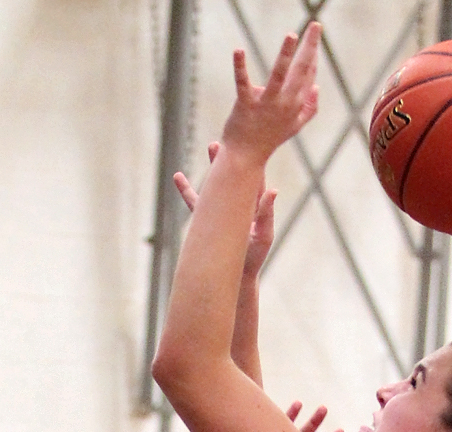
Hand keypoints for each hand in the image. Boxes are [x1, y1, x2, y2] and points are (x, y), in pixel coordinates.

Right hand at [174, 144, 277, 283]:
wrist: (239, 275)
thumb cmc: (255, 257)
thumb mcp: (264, 236)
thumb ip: (266, 213)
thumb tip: (273, 189)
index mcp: (253, 205)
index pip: (254, 177)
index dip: (252, 160)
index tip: (249, 142)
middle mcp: (238, 204)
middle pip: (234, 173)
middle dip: (230, 155)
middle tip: (228, 136)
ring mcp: (222, 210)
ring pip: (216, 182)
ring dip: (213, 165)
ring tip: (210, 145)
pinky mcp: (209, 220)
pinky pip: (195, 202)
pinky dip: (186, 190)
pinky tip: (177, 176)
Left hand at [221, 25, 319, 163]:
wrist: (246, 157)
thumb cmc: (269, 139)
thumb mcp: (294, 126)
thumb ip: (309, 108)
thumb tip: (317, 87)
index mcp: (296, 105)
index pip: (308, 76)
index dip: (312, 55)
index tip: (314, 35)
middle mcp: (285, 104)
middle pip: (301, 72)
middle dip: (310, 47)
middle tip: (315, 25)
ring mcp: (266, 105)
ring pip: (279, 76)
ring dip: (286, 55)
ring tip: (291, 35)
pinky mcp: (246, 105)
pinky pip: (243, 83)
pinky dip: (240, 67)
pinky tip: (239, 50)